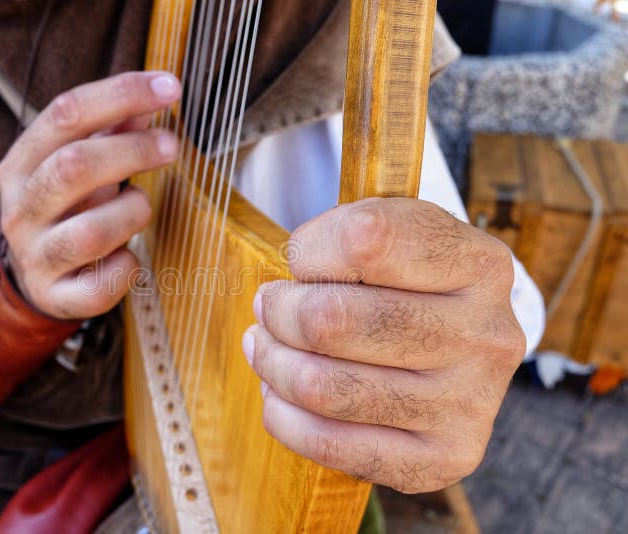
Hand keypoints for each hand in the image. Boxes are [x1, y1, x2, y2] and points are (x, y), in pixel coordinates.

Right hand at [0, 72, 180, 318]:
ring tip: (140, 206)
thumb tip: (155, 93)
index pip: (65, 113)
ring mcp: (35, 256)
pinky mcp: (56, 297)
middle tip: (171, 146)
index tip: (170, 87)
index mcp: (21, 165)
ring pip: (91, 232)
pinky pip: (101, 285)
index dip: (120, 94)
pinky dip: (127, 268)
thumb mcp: (78, 164)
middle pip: (74, 167)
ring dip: (132, 213)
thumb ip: (112, 129)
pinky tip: (128, 256)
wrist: (37, 279)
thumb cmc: (68, 210)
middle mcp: (20, 209)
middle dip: (133, 151)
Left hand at [243, 198, 525, 492]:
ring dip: (273, 362)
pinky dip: (284, 416)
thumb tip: (280, 300)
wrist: (456, 353)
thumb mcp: (390, 234)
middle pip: (329, 319)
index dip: (309, 249)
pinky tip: (282, 395)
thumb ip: (338, 238)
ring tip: (268, 348)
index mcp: (480, 263)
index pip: (363, 240)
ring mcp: (471, 404)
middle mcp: (487, 334)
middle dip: (278, 311)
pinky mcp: (444, 459)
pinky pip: (329, 443)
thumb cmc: (406, 284)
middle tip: (269, 308)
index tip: (302, 261)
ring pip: (320, 385)